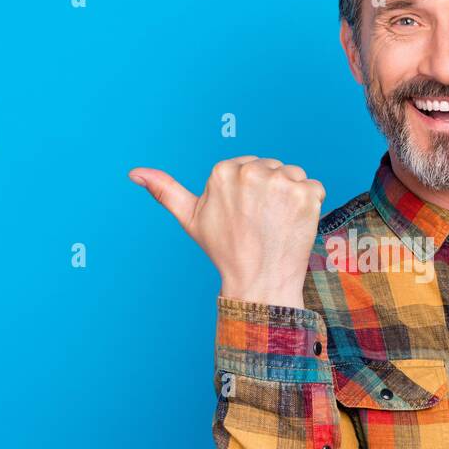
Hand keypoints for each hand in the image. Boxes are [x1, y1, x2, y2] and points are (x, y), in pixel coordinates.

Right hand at [129, 156, 324, 307]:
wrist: (259, 281)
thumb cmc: (225, 250)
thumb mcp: (191, 218)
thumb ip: (165, 191)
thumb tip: (134, 172)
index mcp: (222, 170)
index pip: (248, 166)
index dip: (249, 192)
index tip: (244, 215)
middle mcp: (252, 170)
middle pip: (272, 167)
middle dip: (270, 190)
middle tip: (261, 222)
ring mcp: (281, 182)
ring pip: (293, 175)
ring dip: (291, 196)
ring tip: (277, 223)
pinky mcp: (306, 194)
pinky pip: (314, 187)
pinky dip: (310, 205)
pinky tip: (294, 224)